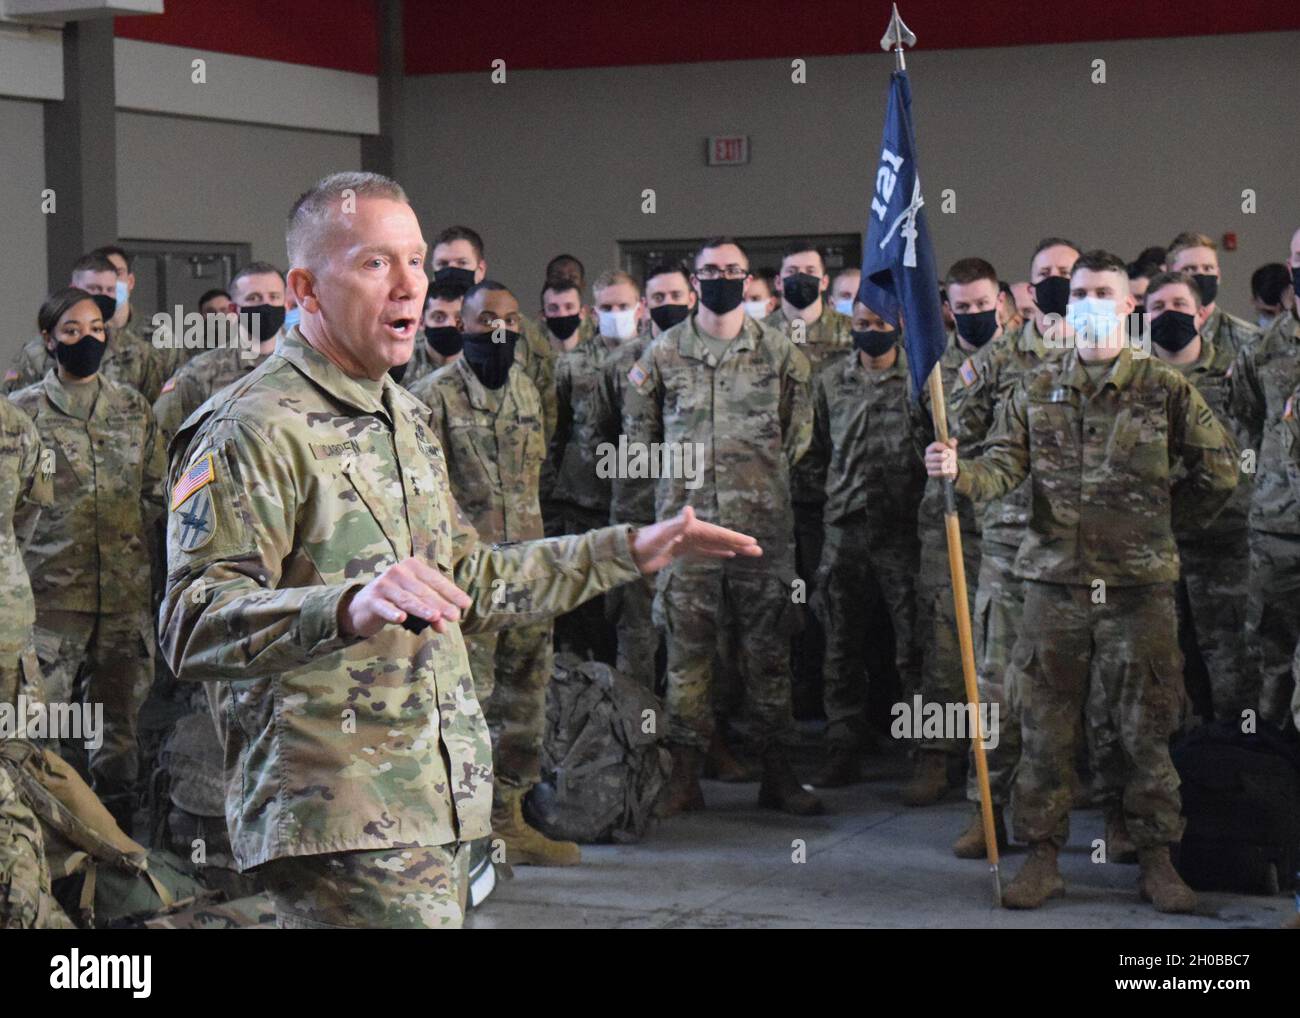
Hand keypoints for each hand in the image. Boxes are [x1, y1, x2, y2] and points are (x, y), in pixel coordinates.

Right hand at [339, 557, 472, 638]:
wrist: (363, 606)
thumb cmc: (396, 600)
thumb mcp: (416, 604)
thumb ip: (432, 611)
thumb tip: (445, 626)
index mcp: (413, 566)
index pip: (435, 580)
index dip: (451, 592)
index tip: (466, 604)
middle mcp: (398, 571)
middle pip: (423, 590)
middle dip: (440, 604)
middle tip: (455, 616)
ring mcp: (384, 584)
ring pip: (407, 599)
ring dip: (421, 608)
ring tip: (435, 617)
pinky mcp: (372, 600)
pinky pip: (384, 607)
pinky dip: (392, 613)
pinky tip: (401, 618)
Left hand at [629, 506, 761, 573]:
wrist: (630, 553)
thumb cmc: (645, 542)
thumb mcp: (661, 533)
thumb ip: (677, 523)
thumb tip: (690, 510)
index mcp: (690, 527)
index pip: (717, 533)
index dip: (734, 537)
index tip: (751, 541)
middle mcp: (692, 532)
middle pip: (720, 539)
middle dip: (739, 544)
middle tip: (758, 550)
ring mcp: (688, 542)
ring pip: (715, 546)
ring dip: (732, 549)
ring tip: (750, 553)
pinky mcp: (682, 552)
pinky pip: (705, 552)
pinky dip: (717, 553)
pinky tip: (729, 555)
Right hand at [924, 438, 958, 477]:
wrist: (947, 468)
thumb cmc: (948, 456)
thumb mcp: (950, 448)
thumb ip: (952, 442)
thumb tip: (952, 442)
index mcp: (930, 449)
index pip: (936, 445)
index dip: (944, 448)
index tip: (950, 450)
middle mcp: (927, 457)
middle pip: (939, 456)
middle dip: (948, 458)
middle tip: (952, 459)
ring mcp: (927, 465)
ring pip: (940, 465)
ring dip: (949, 465)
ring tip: (952, 465)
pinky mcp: (930, 473)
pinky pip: (939, 472)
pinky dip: (946, 472)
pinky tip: (948, 470)